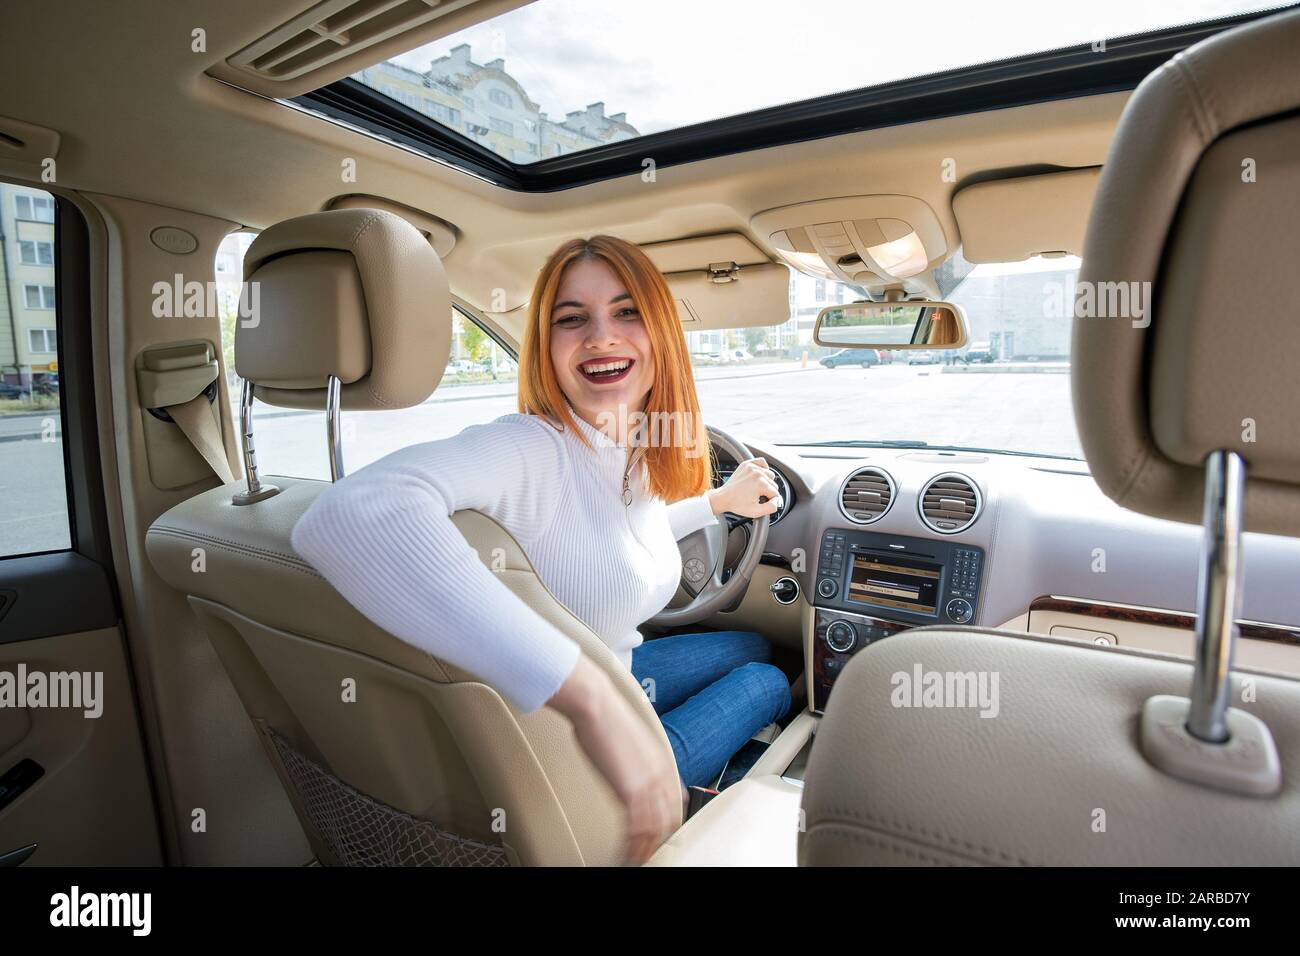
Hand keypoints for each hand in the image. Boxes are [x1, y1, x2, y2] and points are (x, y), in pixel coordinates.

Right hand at [547, 656, 681, 864]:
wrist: (595, 704)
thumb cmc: (605, 716)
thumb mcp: (631, 741)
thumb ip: (638, 760)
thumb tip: (633, 771)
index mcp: (663, 762)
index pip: (676, 804)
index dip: (670, 824)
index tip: (660, 837)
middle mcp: (661, 774)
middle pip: (670, 820)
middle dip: (660, 842)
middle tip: (649, 856)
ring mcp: (649, 783)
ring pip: (656, 829)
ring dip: (646, 849)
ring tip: (637, 861)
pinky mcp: (631, 790)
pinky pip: (638, 829)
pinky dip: (634, 846)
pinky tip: (628, 854)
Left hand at [708, 457, 781, 517]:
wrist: (723, 497)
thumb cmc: (737, 504)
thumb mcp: (756, 512)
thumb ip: (771, 507)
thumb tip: (777, 501)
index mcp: (761, 484)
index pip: (775, 493)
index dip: (769, 500)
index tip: (760, 502)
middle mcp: (758, 473)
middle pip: (774, 483)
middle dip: (767, 491)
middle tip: (757, 496)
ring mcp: (752, 467)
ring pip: (770, 474)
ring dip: (766, 481)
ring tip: (756, 487)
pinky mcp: (747, 464)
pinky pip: (762, 462)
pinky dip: (763, 468)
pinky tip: (759, 476)